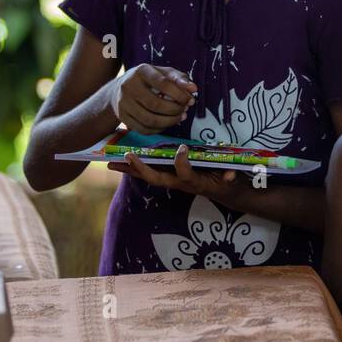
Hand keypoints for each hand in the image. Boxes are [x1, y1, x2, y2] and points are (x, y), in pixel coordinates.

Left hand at [108, 143, 240, 203]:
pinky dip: (134, 168)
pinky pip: (149, 173)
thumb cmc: (225, 182)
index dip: (182, 163)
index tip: (182, 148)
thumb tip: (230, 175)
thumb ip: (229, 176)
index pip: (185, 174)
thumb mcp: (230, 179)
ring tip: (111, 162)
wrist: (224, 193)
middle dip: (141, 169)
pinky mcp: (169, 177)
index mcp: (194, 182)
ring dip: (130, 170)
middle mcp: (179, 183)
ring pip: (148, 176)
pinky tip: (121, 161)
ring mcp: (172, 181)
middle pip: (156, 179)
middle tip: (128, 156)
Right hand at [109, 65, 197, 132]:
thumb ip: (179, 78)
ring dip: (169, 122)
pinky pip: (143, 129)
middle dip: (175, 110)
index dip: (180, 94)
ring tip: (179, 117)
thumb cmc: (147, 80)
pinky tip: (166, 124)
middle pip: (155, 104)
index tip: (190, 100)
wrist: (118, 89)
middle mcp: (128, 86)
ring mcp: (123, 103)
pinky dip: (158, 129)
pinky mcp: (123, 117)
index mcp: (141, 71)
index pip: (163, 83)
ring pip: (149, 120)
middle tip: (185, 110)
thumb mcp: (162, 72)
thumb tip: (193, 89)